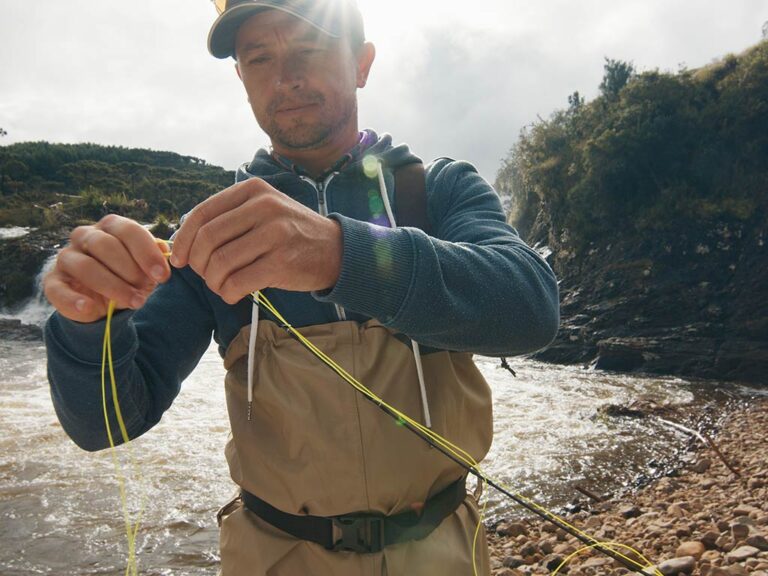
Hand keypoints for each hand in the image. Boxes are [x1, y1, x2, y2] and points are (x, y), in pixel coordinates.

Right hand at [44, 214, 170, 322]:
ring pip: (86, 267)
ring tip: (135, 302)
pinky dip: (74, 300)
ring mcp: (67, 257)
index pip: (128, 230)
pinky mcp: (53, 281)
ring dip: (113, 286)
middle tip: (147, 290)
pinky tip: (89, 307)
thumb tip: (164, 252)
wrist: (102, 298)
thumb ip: (155, 256)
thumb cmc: (128, 274)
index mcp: (110, 226)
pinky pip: (58, 290)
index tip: (162, 275)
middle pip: (106, 245)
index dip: (146, 252)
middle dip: (130, 270)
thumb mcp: (145, 265)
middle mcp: (85, 236)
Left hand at [169, 178, 341, 303]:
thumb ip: (229, 216)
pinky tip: (234, 293)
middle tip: (204, 275)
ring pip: (220, 263)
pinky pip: (238, 282)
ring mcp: (275, 234)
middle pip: (208, 239)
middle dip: (197, 263)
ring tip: (221, 285)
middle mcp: (264, 207)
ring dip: (213, 281)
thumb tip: (183, 237)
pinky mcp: (282, 263)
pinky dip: (228, 293)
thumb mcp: (264, 210)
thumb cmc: (292, 232)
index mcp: (254, 190)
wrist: (336, 250)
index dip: (183, 240)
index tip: (179, 259)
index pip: (202, 213)